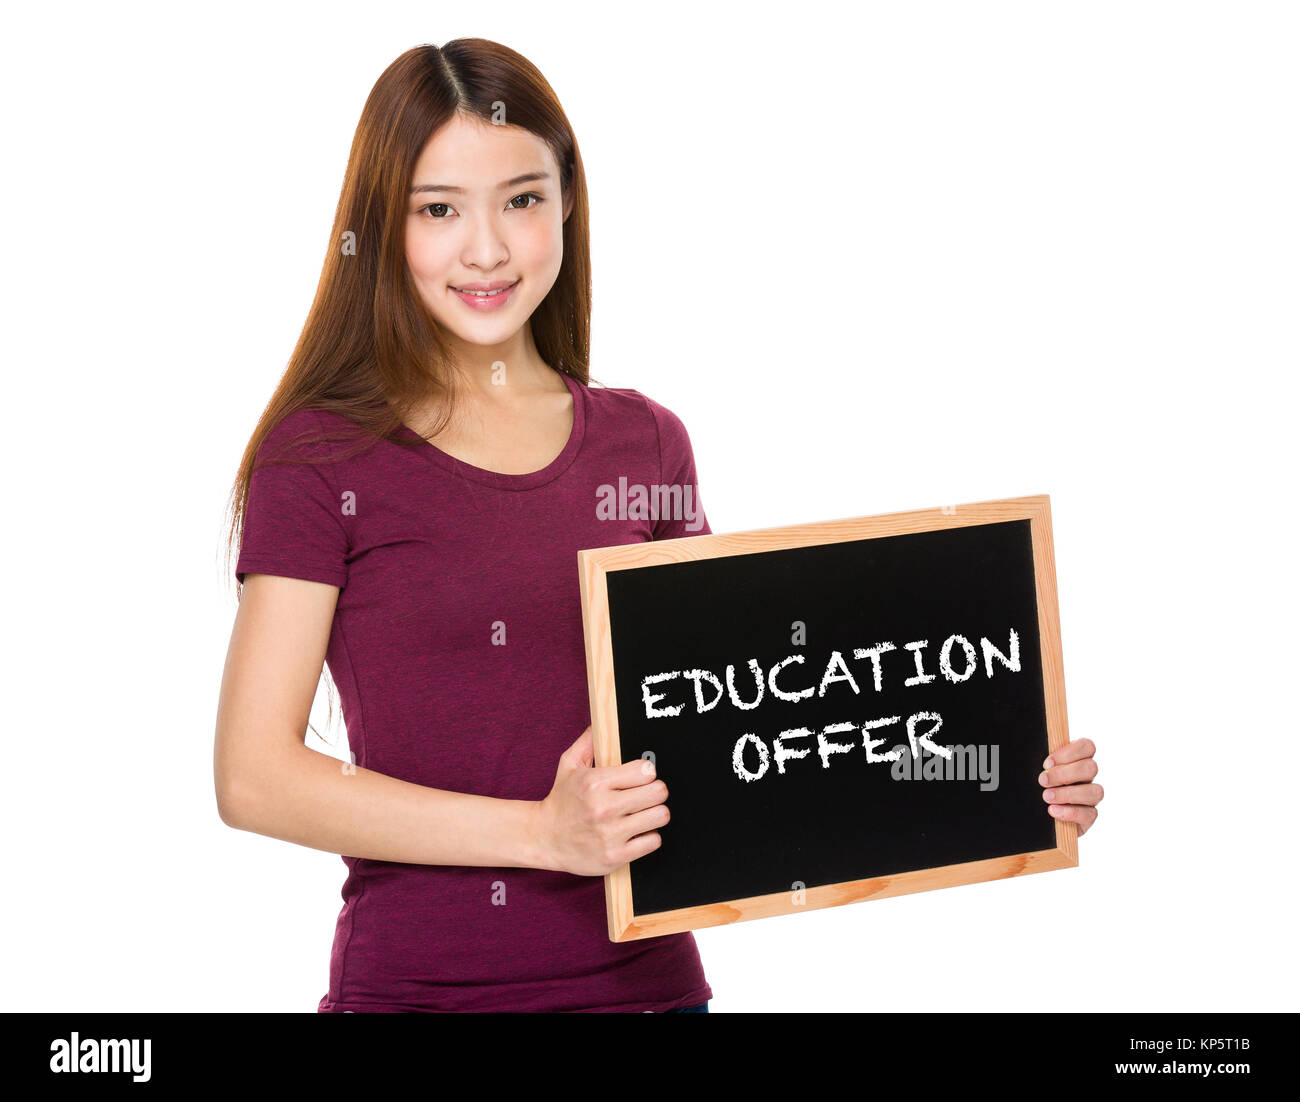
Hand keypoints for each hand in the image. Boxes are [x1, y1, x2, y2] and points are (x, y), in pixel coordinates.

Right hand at [534, 726, 670, 875]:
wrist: (543, 838)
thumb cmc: (560, 801)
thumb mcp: (568, 765)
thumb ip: (588, 742)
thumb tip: (600, 723)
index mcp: (595, 782)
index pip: (646, 770)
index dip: (647, 772)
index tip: (642, 777)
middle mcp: (604, 808)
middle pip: (658, 792)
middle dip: (655, 791)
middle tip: (646, 795)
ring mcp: (610, 834)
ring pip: (660, 816)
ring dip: (655, 814)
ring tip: (643, 813)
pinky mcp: (615, 856)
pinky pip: (653, 842)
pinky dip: (649, 837)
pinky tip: (636, 832)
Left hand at [1039, 737, 1102, 835]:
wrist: (1030, 813)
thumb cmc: (1034, 785)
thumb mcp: (1034, 768)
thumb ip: (1042, 760)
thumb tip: (1038, 754)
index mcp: (1076, 759)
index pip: (1087, 746)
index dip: (1069, 753)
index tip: (1047, 763)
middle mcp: (1086, 776)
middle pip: (1091, 768)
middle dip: (1064, 774)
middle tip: (1043, 780)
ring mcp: (1090, 796)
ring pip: (1095, 791)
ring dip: (1068, 794)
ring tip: (1046, 796)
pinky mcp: (1088, 815)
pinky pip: (1090, 814)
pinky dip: (1070, 812)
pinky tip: (1053, 810)